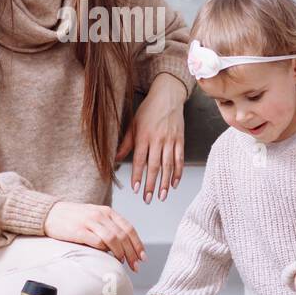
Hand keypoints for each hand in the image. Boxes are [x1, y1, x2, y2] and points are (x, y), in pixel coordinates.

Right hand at [43, 201, 145, 271]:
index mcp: (107, 211)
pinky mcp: (79, 231)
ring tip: (123, 262)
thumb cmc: (74, 218)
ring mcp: (90, 222)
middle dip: (132, 252)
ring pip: (113, 239)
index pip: (128, 228)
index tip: (142, 257)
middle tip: (136, 266)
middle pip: (123, 235)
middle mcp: (100, 215)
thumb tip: (123, 246)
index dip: (137, 244)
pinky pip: (97, 241)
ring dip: (121, 253)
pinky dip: (105, 250)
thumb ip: (109, 227)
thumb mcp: (95, 217)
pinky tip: (106, 256)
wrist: (50, 213)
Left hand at [116, 73, 186, 203]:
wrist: (167, 96)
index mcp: (143, 136)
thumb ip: (125, 143)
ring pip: (168, 165)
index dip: (137, 175)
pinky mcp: (180, 140)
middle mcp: (157, 139)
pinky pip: (180, 159)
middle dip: (151, 184)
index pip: (139, 159)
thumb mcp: (133, 124)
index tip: (136, 189)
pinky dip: (178, 172)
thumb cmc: (148, 110)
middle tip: (148, 199)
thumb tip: (115, 158)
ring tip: (162, 196)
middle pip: (154, 166)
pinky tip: (174, 183)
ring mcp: (170, 140)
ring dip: (165, 182)